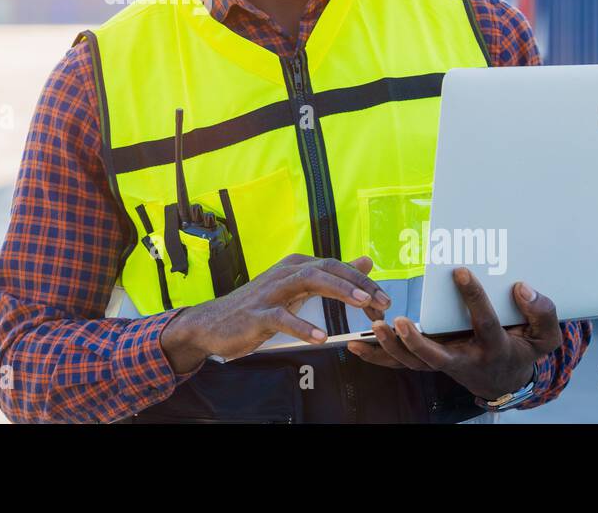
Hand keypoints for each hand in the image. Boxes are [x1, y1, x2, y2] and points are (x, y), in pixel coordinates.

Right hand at [160, 254, 391, 371]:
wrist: (213, 323)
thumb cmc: (258, 306)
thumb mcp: (296, 289)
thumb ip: (332, 276)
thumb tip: (365, 260)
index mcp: (295, 267)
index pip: (335, 266)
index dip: (362, 280)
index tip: (384, 299)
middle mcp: (284, 273)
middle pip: (326, 268)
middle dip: (357, 282)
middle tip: (381, 301)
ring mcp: (270, 292)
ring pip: (307, 281)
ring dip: (337, 290)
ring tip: (361, 303)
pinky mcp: (258, 314)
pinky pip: (282, 318)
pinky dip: (302, 326)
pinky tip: (320, 336)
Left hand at [344, 267, 561, 400]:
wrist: (504, 379)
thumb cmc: (522, 350)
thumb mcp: (544, 338)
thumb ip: (543, 313)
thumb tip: (523, 288)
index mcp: (494, 348)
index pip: (484, 323)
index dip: (473, 297)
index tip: (459, 270)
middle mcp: (465, 360)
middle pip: (437, 357)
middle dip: (418, 342)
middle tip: (401, 321)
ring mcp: (442, 364)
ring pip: (413, 363)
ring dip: (391, 348)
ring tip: (375, 326)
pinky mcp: (426, 364)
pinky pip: (399, 364)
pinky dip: (377, 357)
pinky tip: (357, 345)